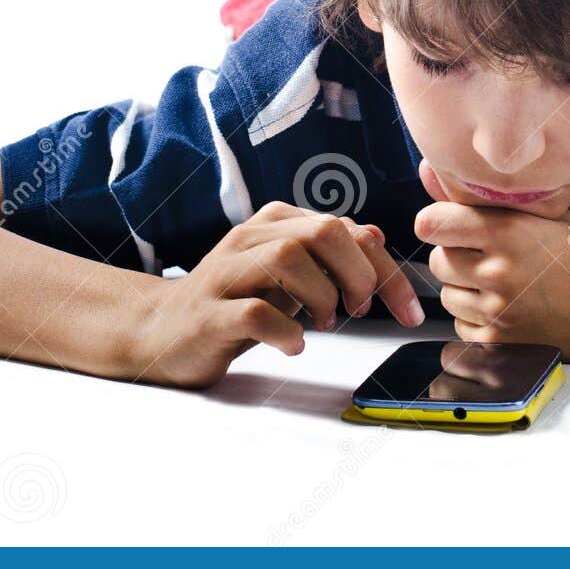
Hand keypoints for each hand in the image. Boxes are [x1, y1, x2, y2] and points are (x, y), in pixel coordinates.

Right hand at [133, 200, 424, 387]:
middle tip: (358, 310)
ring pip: (287, 259)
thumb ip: (329, 256)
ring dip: (321, 296)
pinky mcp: (208, 314)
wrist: (160, 331)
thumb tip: (376, 234)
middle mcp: (249, 238)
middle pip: (321, 231)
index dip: (386, 270)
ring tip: (324, 323)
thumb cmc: (235, 304)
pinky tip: (294, 345)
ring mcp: (225, 274)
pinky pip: (255, 312)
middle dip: (357, 273)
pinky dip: (286, 331)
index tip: (408, 312)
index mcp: (275, 223)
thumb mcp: (289, 277)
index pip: (347, 229)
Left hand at [414, 159, 569, 360]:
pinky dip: (476, 322)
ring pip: (448, 297)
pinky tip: (506, 309)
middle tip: (487, 256)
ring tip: (500, 284)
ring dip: (465, 291)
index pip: (431, 224)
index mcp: (508, 231)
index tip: (449, 226)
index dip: (437, 223)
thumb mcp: (541, 214)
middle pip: (438, 262)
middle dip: (456, 257)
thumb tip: (427, 170)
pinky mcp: (503, 344)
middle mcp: (499, 271)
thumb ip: (478, 197)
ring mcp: (500, 312)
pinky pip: (462, 330)